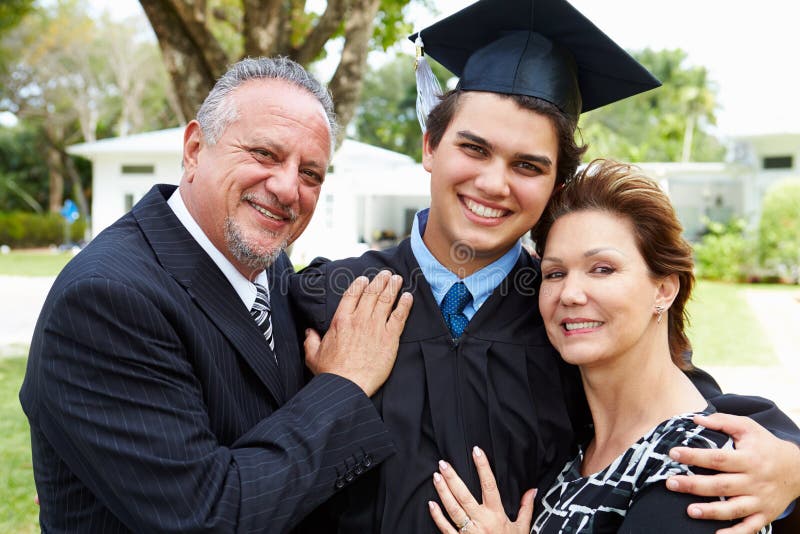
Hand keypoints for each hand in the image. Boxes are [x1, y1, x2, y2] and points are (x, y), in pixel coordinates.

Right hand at [304, 270, 411, 396]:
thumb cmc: (330, 373)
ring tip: (396, 279)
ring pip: (386, 300)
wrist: (347, 386)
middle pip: (371, 293)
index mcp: (341, 320)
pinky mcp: (389, 338)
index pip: (352, 295)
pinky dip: (404, 304)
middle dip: (380, 281)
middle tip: (386, 274)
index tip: (364, 279)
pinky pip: (399, 316)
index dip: (359, 284)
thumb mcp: (313, 355)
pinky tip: (408, 297)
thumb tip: (309, 331)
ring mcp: (375, 327)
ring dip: (392, 287)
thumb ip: (310, 340)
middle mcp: (359, 319)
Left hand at [428, 446, 534, 533]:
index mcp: (496, 515)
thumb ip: (525, 508)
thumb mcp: (522, 528)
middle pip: (464, 496)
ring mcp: (468, 532)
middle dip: (453, 478)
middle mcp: (481, 521)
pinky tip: (431, 504)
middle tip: (443, 463)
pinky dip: (437, 517)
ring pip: (453, 509)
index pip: (489, 485)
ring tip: (436, 477)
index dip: (483, 467)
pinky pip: (445, 529)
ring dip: (443, 492)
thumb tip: (532, 490)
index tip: (476, 450)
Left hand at [666, 413, 799, 533]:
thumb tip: (696, 418)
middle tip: (671, 483)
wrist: (797, 469)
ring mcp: (759, 500)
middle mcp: (754, 481)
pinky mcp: (764, 515)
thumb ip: (722, 421)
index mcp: (748, 459)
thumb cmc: (765, 446)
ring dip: (711, 511)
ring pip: (734, 509)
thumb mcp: (748, 427)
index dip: (695, 456)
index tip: (674, 453)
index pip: (718, 458)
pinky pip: (750, 528)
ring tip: (690, 511)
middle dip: (694, 485)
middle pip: (721, 485)